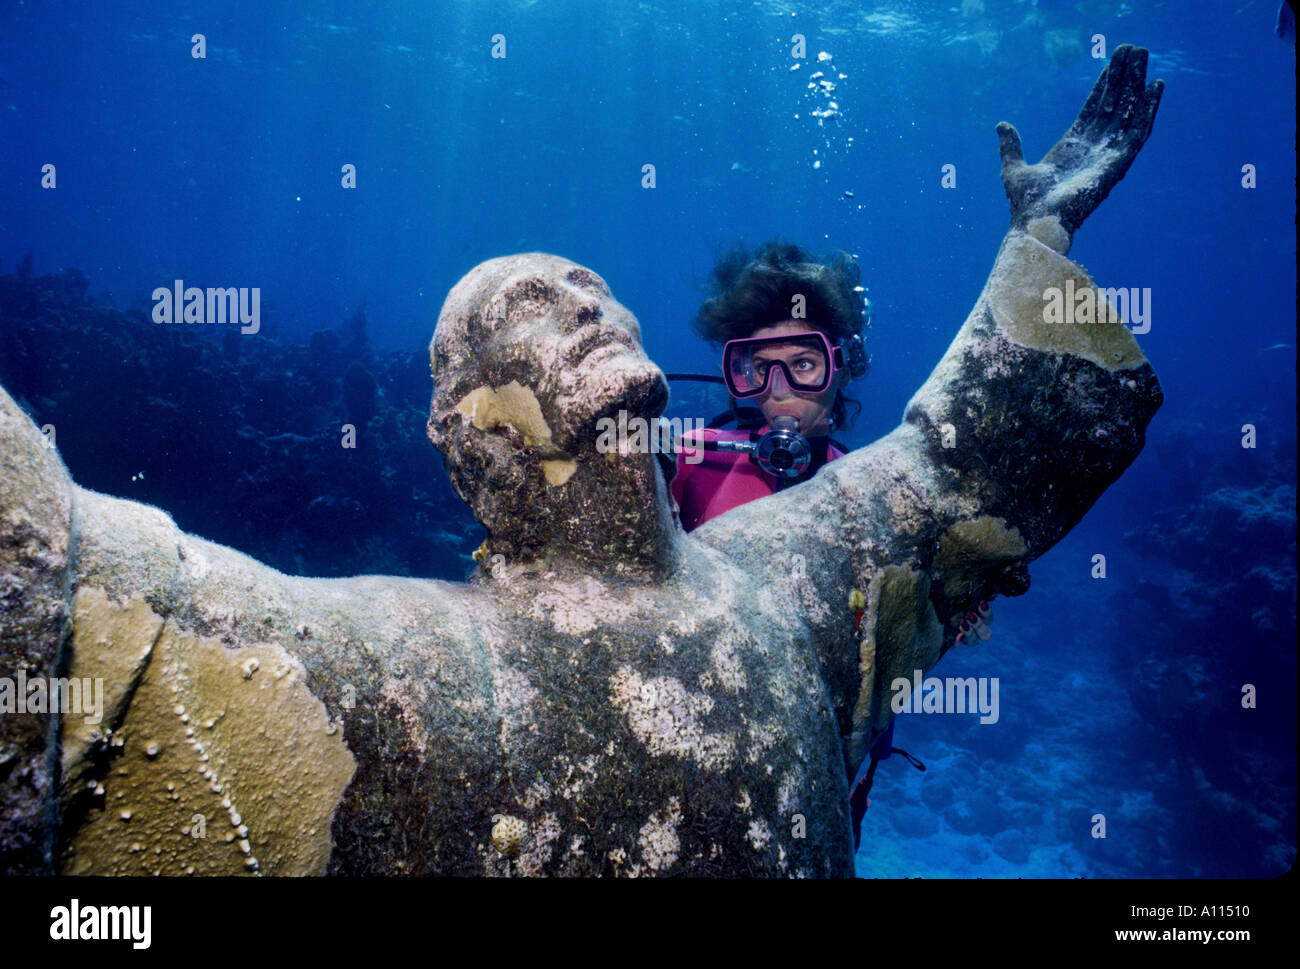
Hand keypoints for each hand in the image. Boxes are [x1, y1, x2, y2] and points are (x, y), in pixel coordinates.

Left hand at [997, 44, 1163, 239]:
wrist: (1036, 221)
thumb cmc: (1025, 203)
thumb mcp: (1013, 168)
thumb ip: (1011, 146)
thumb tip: (1002, 125)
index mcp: (1072, 147)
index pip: (1093, 109)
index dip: (1103, 86)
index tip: (1112, 62)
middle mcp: (1093, 148)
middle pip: (1113, 105)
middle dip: (1123, 78)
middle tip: (1132, 50)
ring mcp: (1107, 154)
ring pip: (1128, 112)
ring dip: (1137, 85)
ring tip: (1143, 57)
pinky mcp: (1118, 162)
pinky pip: (1139, 132)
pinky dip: (1148, 109)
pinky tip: (1155, 87)